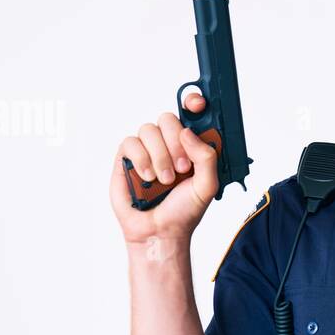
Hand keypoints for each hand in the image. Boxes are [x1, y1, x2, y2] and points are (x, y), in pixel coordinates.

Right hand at [109, 93, 219, 245]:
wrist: (159, 231)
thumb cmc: (184, 210)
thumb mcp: (207, 185)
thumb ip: (206, 157)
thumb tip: (187, 132)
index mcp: (190, 146)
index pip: (190, 115)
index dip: (193, 103)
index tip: (197, 105)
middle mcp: (168, 143)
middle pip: (168, 118)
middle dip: (176, 142)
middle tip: (183, 168)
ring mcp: (147, 149)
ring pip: (149, 129)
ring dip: (160, 156)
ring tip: (165, 180)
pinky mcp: (127, 158)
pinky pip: (130, 142)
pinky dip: (142, 160)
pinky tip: (148, 178)